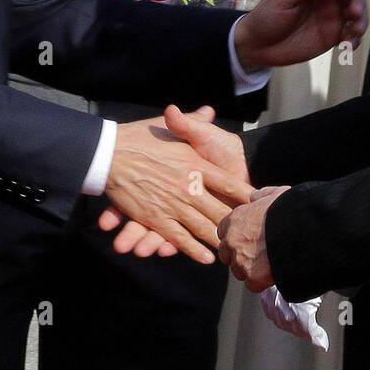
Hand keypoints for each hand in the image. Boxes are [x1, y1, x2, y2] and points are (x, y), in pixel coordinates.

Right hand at [105, 109, 253, 263]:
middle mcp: (189, 186)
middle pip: (220, 210)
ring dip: (218, 240)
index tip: (259, 201)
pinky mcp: (156, 219)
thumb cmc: (139, 136)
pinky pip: (179, 238)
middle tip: (249, 233)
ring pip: (203, 228)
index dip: (245, 193)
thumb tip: (208, 111)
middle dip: (235, 224)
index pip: (228, 182)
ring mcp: (173, 204)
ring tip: (231, 249)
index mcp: (195, 163)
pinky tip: (206, 258)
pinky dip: (193, 250)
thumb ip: (191, 122)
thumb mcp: (168, 126)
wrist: (109, 152)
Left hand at [218, 185, 288, 292]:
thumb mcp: (275, 194)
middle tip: (258, 253)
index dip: (237, 236)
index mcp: (235, 219)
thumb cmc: (290, 211)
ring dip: (251, 269)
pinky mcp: (253, 278)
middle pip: (227, 253)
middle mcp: (233, 241)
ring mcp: (241, 261)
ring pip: (239, 271)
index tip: (247, 237)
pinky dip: (262, 282)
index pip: (224, 231)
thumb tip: (255, 197)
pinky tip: (274, 273)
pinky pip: (253, 284)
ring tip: (269, 263)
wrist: (303, 231)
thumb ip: (261, 196)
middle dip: (240, 254)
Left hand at [234, 0, 367, 72]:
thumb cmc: (266, 18)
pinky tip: (348, 46)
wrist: (258, 46)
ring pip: (355, 14)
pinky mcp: (332, 36)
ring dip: (361, 21)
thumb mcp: (281, 0)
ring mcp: (331, 17)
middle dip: (358, 1)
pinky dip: (354, 39)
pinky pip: (350, 35)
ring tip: (356, 32)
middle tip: (354, 14)